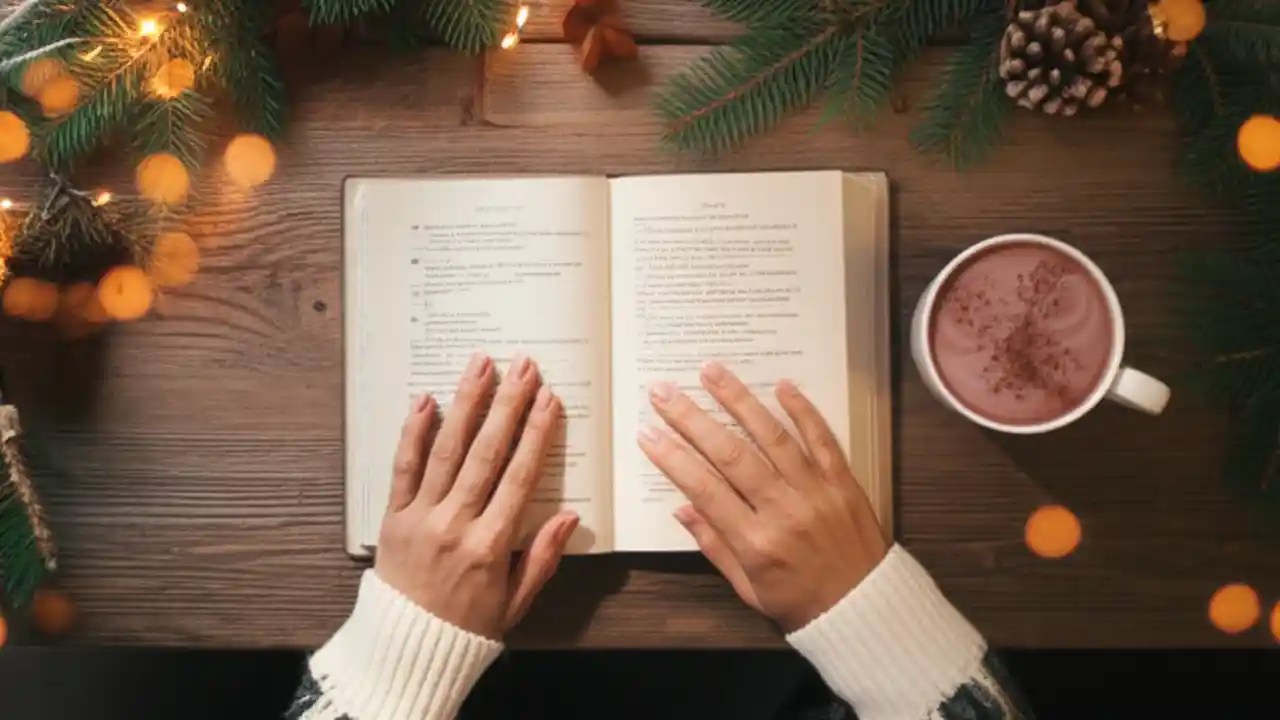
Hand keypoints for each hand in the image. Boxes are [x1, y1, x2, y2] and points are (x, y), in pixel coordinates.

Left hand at [375, 353, 578, 639]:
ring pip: (446, 450)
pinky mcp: (394, 516)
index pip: (519, 477)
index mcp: (490, 545)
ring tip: (481, 365)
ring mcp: (421, 516)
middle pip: (486, 453)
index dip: (536, 434)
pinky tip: (426, 400)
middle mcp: (455, 523)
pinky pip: (403, 467)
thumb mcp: (516, 600)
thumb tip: (570, 516)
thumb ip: (542, 557)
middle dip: (508, 405)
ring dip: (466, 403)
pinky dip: (414, 432)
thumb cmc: (467, 626)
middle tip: (523, 366)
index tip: (548, 399)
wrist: (407, 648)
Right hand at [638, 362, 887, 631]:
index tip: (647, 433)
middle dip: (692, 419)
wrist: (865, 611)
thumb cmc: (800, 603)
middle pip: (730, 454)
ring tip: (712, 371)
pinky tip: (781, 385)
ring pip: (772, 437)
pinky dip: (802, 410)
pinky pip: (821, 439)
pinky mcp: (842, 482)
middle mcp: (783, 510)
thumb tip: (682, 507)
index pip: (704, 489)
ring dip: (739, 400)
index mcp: (755, 542)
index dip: (672, 458)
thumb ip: (715, 546)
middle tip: (664, 391)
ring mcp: (815, 491)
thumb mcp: (748, 588)